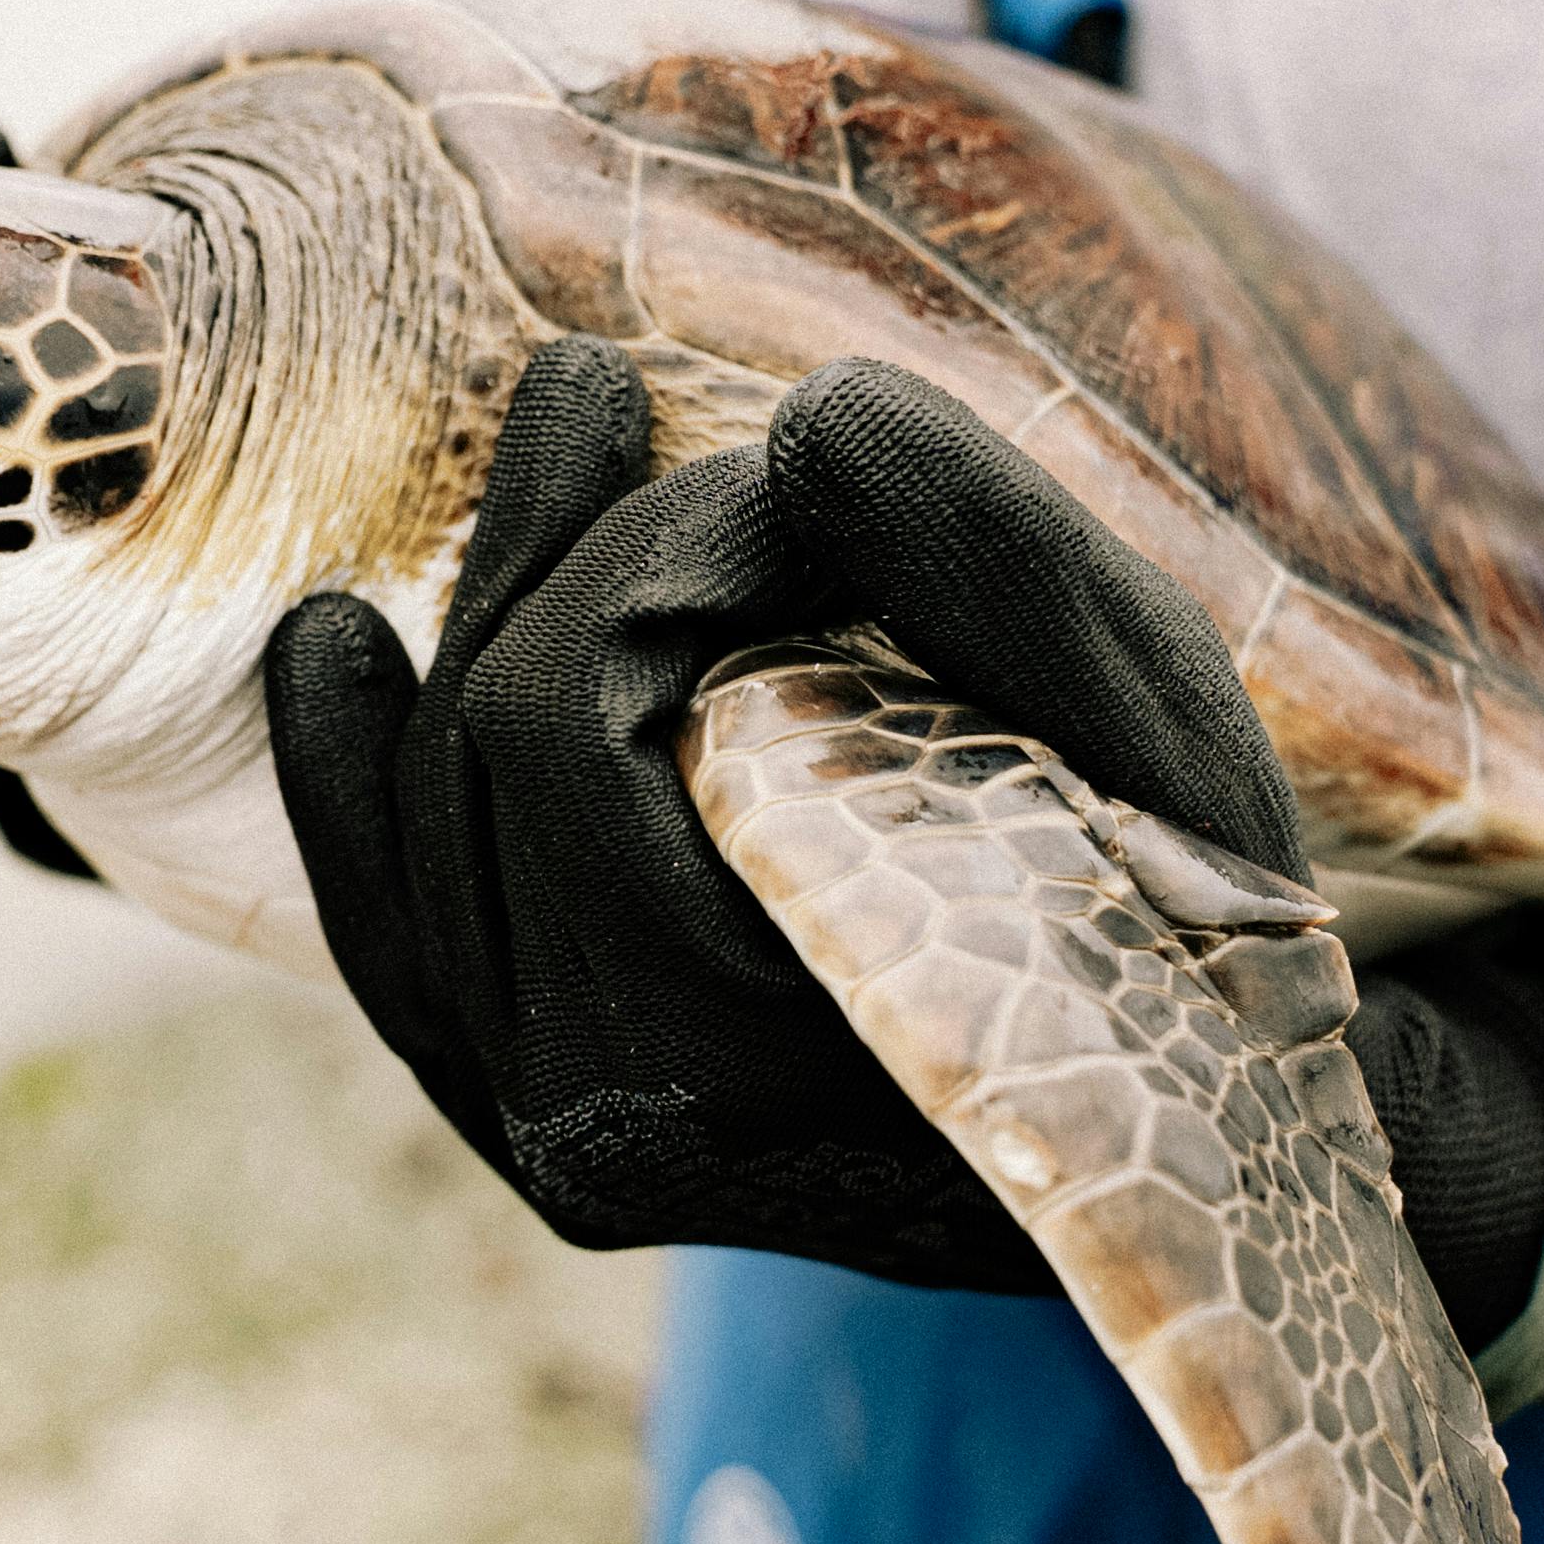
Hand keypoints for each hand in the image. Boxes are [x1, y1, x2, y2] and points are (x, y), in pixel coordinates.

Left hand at [265, 341, 1543, 1339]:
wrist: (1209, 1150)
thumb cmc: (1204, 935)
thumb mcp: (1162, 735)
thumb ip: (1000, 571)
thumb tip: (813, 418)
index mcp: (753, 1049)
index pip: (569, 723)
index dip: (658, 553)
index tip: (798, 490)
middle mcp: (611, 1128)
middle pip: (477, 755)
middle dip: (572, 551)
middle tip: (638, 394)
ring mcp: (553, 1139)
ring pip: (416, 823)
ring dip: (479, 605)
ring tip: (565, 418)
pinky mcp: (537, 1122)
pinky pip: (390, 936)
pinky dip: (352, 778)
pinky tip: (334, 639)